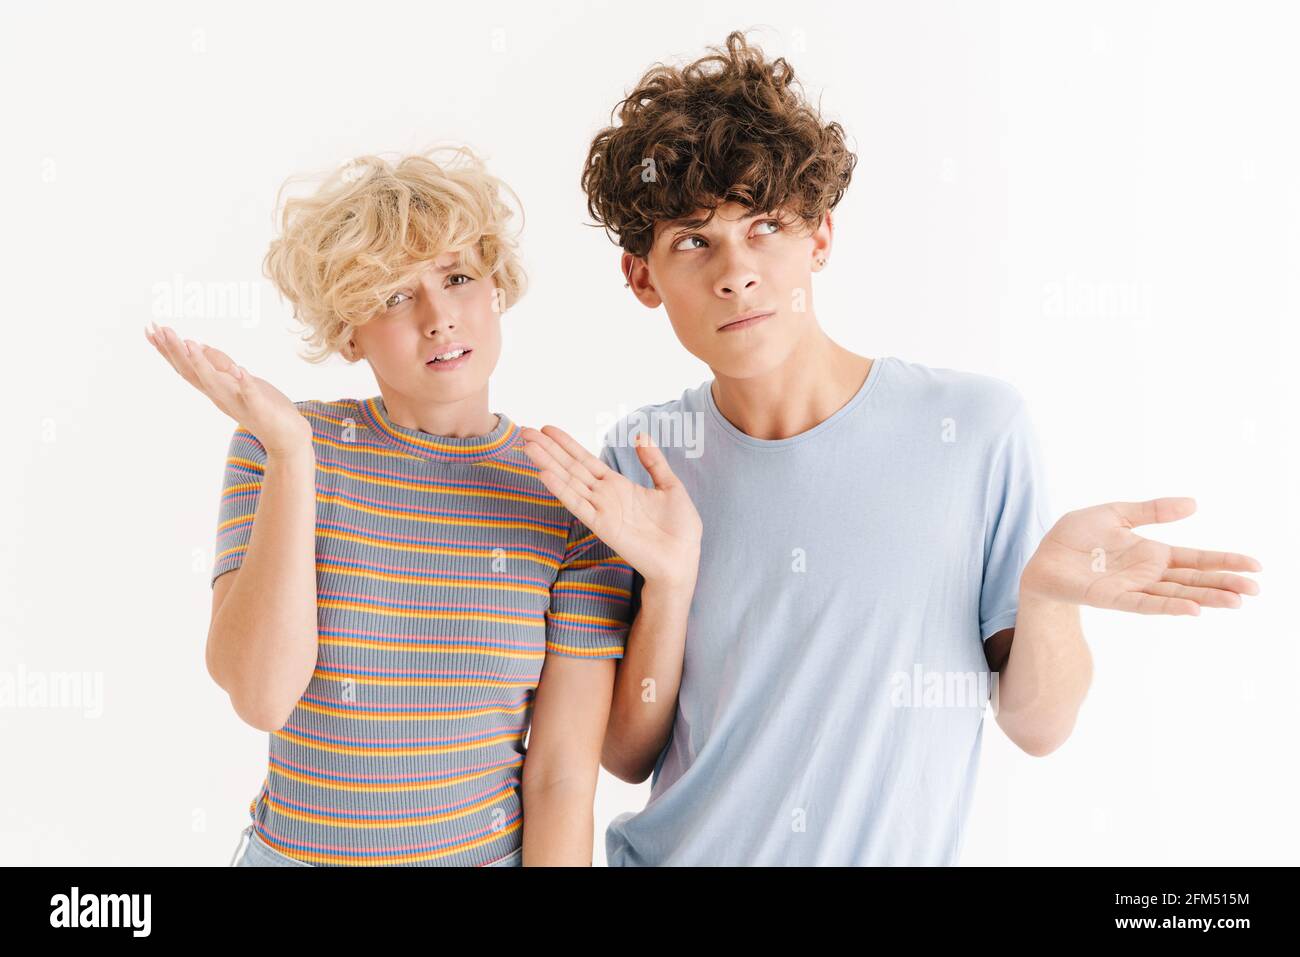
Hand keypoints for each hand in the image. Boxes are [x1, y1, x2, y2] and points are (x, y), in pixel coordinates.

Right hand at [145, 322, 311, 454]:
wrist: (288, 440)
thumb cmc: (264, 408)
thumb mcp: (239, 381)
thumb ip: (220, 365)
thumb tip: (199, 346)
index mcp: (215, 389)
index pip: (186, 368)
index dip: (168, 351)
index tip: (150, 330)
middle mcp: (221, 397)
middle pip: (193, 373)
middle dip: (175, 352)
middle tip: (159, 330)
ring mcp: (240, 403)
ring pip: (216, 383)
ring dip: (202, 364)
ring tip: (189, 344)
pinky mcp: (262, 410)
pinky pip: (252, 395)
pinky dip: (245, 383)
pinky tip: (240, 370)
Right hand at [519, 425, 701, 586]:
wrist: (683, 560)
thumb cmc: (679, 528)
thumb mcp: (670, 486)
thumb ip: (653, 462)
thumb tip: (641, 436)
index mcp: (618, 485)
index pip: (586, 460)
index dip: (567, 444)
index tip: (547, 429)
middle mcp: (604, 496)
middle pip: (570, 467)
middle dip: (548, 449)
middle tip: (525, 431)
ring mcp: (601, 510)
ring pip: (569, 482)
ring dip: (548, 464)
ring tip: (528, 446)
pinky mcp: (603, 526)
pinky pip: (578, 505)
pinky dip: (561, 490)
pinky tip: (545, 475)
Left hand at [1020, 497, 1260, 615]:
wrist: (1042, 556)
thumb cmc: (1076, 537)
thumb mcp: (1116, 514)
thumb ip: (1152, 511)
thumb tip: (1194, 503)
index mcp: (1151, 554)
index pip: (1196, 558)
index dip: (1224, 561)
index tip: (1255, 565)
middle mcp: (1147, 574)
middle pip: (1194, 579)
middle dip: (1224, 583)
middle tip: (1256, 588)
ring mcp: (1132, 588)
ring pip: (1176, 594)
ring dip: (1205, 597)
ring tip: (1235, 600)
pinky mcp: (1112, 598)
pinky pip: (1145, 603)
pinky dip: (1169, 606)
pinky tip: (1193, 608)